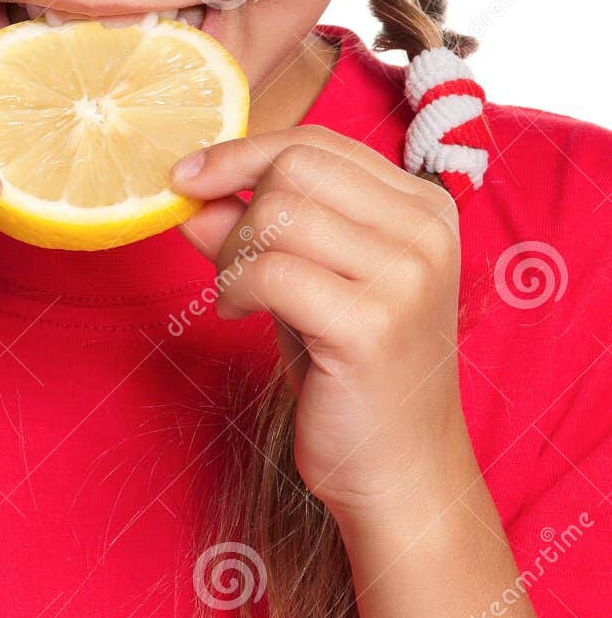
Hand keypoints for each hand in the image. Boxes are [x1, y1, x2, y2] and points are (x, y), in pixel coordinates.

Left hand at [170, 124, 474, 529]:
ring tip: (237, 295)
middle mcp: (427, 231)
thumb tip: (190, 191)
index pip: (317, 144)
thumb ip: (254, 231)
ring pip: (279, 212)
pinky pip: (272, 272)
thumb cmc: (352, 375)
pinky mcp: (373, 325)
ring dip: (233, 253)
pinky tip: (238, 316)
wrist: (400, 473)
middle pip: (295, 167)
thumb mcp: (303, 284)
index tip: (189, 177)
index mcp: (423, 206)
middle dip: (238, 206)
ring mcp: (407, 277)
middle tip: (228, 262)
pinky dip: (234, 289)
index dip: (242, 153)